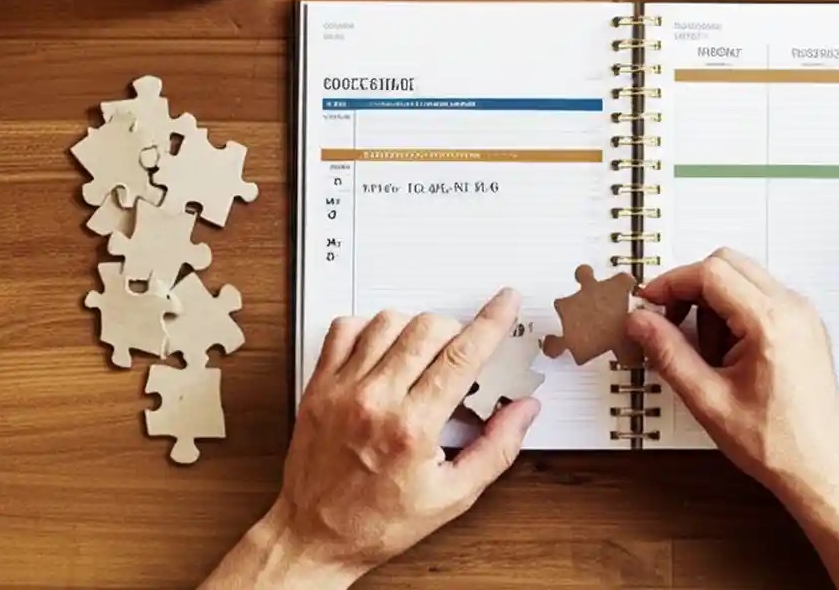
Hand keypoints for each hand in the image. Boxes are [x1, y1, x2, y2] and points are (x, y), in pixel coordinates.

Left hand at [202, 290, 539, 588]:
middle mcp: (375, 401)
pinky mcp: (318, 387)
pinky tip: (382, 347)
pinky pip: (344, 329)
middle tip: (461, 353)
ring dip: (415, 327)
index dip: (492, 322)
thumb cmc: (379, 522)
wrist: (315, 536)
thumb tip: (523, 411)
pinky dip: (368, 326)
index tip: (505, 302)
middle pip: (428, 328)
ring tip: (423, 353)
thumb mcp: (453, 497)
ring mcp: (342, 390)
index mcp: (413, 428)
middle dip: (456, 330)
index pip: (462, 355)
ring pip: (388, 321)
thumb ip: (497, 449)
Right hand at [627, 250, 838, 588]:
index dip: (671, 283)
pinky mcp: (804, 326)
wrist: (820, 469)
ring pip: (743, 278)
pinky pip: (760, 297)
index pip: (710, 273)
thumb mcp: (708, 400)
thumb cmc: (777, 444)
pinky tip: (726, 356)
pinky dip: (734, 314)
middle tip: (670, 325)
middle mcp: (793, 309)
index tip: (649, 303)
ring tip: (708, 355)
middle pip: (727, 264)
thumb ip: (669, 354)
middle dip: (691, 289)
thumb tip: (641, 322)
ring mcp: (803, 315)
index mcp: (771, 322)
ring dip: (713, 304)